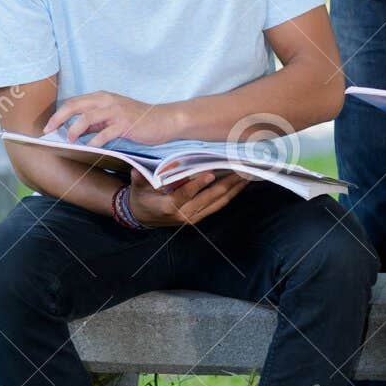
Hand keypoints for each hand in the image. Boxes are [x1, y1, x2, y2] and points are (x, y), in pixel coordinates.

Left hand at [45, 92, 172, 147]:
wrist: (164, 120)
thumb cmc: (138, 120)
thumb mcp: (113, 117)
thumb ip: (96, 122)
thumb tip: (75, 131)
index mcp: (102, 97)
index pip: (74, 102)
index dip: (58, 114)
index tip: (48, 127)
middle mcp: (107, 100)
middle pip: (75, 106)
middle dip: (58, 119)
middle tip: (49, 131)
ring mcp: (116, 111)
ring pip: (86, 118)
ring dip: (74, 131)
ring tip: (68, 141)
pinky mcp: (125, 123)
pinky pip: (104, 133)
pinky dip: (94, 141)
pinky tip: (89, 148)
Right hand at [128, 171, 250, 227]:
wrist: (142, 217)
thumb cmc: (141, 198)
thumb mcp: (138, 187)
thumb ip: (142, 178)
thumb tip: (139, 169)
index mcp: (169, 206)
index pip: (185, 194)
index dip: (197, 184)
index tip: (209, 173)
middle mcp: (184, 214)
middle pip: (210, 198)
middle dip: (227, 183)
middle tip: (241, 169)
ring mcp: (194, 217)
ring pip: (218, 202)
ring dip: (234, 188)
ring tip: (248, 175)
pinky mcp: (200, 216)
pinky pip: (218, 205)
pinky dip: (230, 194)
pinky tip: (240, 184)